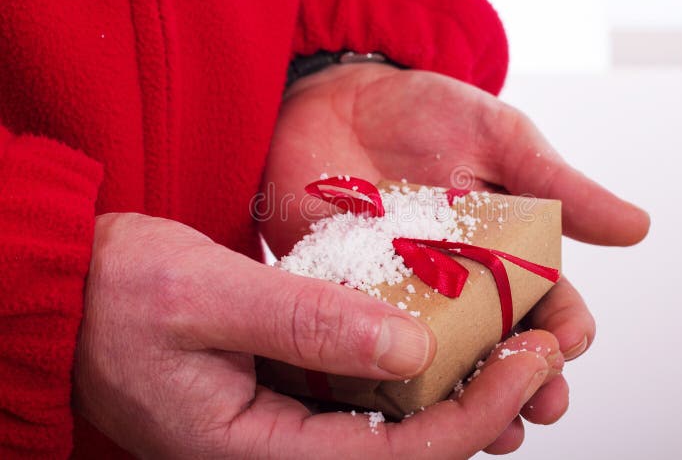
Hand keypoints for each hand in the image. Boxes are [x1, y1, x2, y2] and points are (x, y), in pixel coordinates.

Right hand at [74, 212, 563, 457]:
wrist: (81, 291)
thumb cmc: (120, 296)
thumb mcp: (204, 298)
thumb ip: (303, 323)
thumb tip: (412, 349)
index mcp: (258, 451)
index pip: (396, 455)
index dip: (476, 410)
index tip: (532, 357)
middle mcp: (285, 448)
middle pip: (413, 444)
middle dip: (490, 398)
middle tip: (548, 342)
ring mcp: (292, 421)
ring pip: (399, 417)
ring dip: (465, 379)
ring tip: (521, 332)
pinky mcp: (296, 388)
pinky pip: (371, 386)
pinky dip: (418, 357)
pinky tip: (454, 323)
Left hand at [262, 64, 649, 452]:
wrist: (333, 99)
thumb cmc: (422, 113)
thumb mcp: (497, 138)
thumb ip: (558, 185)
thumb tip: (638, 226)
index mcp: (506, 253)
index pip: (549, 305)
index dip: (564, 329)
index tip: (567, 342)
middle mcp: (460, 287)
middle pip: (501, 350)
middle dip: (523, 383)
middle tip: (534, 409)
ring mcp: (404, 298)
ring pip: (443, 365)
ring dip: (464, 400)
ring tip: (479, 430)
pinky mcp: (351, 298)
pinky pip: (371, 344)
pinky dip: (386, 377)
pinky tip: (399, 401)